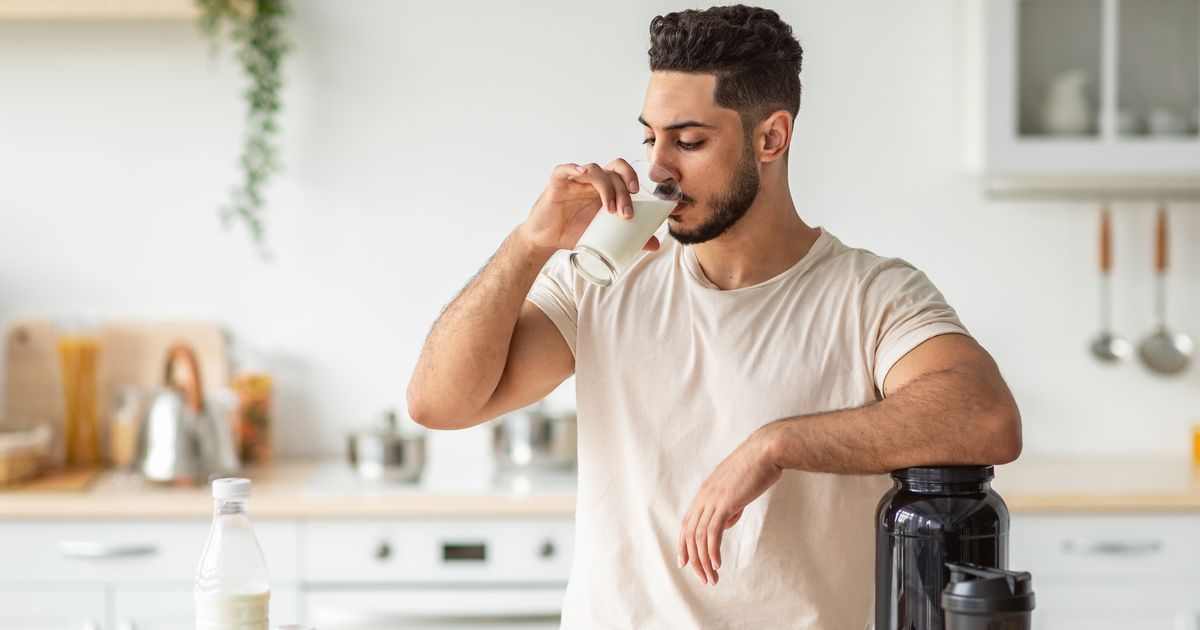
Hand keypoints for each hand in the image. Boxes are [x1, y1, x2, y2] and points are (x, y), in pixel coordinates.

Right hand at [515, 159, 659, 254]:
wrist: (547, 240)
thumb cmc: (574, 232)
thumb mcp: (604, 235)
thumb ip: (629, 236)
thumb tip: (655, 244)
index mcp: (605, 188)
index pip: (622, 173)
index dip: (634, 178)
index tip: (642, 196)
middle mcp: (592, 180)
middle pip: (614, 171)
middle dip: (624, 191)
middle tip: (627, 214)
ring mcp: (575, 179)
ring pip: (596, 170)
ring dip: (608, 188)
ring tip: (611, 211)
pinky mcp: (558, 182)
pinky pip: (566, 169)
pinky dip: (574, 168)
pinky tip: (581, 173)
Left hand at [678, 429, 781, 585]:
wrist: (766, 451)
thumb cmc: (757, 468)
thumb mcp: (737, 490)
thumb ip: (729, 507)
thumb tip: (724, 524)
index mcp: (705, 492)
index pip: (687, 523)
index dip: (684, 545)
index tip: (686, 563)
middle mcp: (704, 496)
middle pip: (690, 534)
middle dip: (694, 560)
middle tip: (703, 579)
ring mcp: (713, 499)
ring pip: (700, 537)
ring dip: (704, 562)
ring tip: (712, 579)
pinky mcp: (725, 503)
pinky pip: (713, 533)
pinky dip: (713, 551)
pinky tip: (717, 565)